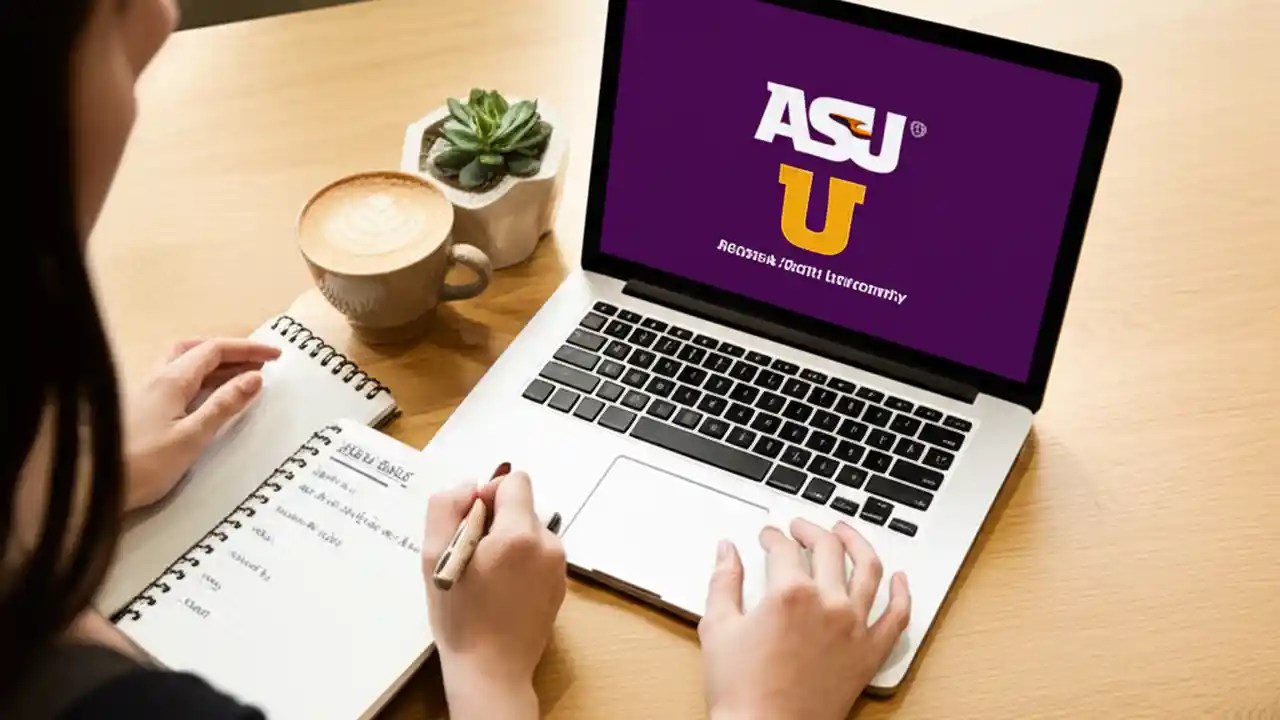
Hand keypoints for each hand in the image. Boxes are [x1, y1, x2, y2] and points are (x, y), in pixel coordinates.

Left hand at [123, 338, 279, 510]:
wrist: (95, 482)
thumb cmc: (145, 463)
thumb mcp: (192, 436)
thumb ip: (224, 405)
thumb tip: (254, 378)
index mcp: (171, 380)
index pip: (214, 350)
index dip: (247, 350)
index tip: (275, 357)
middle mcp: (156, 377)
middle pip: (195, 348)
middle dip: (229, 350)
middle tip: (257, 361)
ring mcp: (146, 391)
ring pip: (182, 362)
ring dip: (212, 362)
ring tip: (238, 374)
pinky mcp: (141, 406)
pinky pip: (176, 379)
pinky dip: (199, 377)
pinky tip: (207, 395)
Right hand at [422, 471, 565, 719]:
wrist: (490, 670)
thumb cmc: (459, 617)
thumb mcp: (433, 557)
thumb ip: (446, 507)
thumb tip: (469, 486)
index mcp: (519, 534)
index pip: (515, 481)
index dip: (488, 493)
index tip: (470, 523)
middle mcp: (548, 544)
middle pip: (522, 507)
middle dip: (496, 522)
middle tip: (473, 557)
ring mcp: (558, 566)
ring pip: (530, 531)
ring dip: (508, 542)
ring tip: (487, 577)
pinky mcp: (560, 585)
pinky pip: (539, 555)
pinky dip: (521, 562)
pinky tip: (502, 591)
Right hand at [699, 519, 910, 719]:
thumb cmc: (741, 690)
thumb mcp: (718, 627)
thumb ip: (724, 581)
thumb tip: (727, 551)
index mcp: (790, 594)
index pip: (784, 548)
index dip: (773, 536)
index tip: (769, 537)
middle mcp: (828, 604)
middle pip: (828, 548)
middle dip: (811, 530)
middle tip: (800, 528)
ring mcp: (854, 628)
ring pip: (869, 569)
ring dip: (858, 543)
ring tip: (846, 533)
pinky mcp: (869, 653)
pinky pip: (897, 616)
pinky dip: (902, 592)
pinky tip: (898, 578)